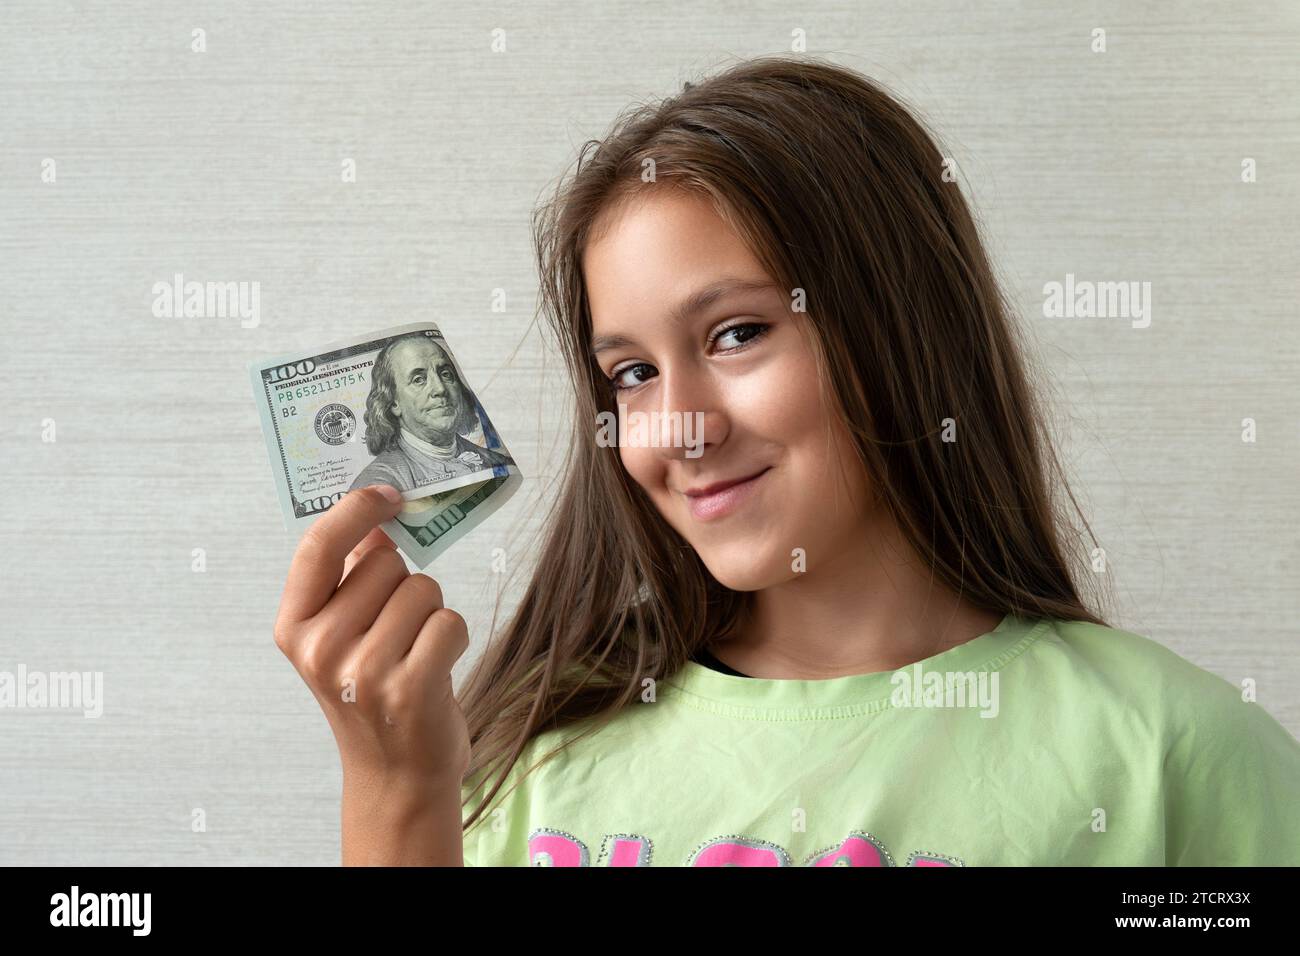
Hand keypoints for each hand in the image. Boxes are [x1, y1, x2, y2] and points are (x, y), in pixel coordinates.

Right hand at [273, 485, 471, 793]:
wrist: (395, 775)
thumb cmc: (373, 692)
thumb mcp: (344, 635)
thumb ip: (351, 576)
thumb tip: (376, 514)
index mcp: (294, 628)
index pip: (318, 546)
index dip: (356, 509)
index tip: (388, 493)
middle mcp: (320, 649)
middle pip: (386, 562)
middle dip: (404, 584)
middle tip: (397, 632)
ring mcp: (364, 672)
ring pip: (423, 589)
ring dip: (431, 614)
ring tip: (415, 655)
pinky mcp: (411, 687)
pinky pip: (449, 620)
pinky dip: (453, 636)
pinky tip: (437, 668)